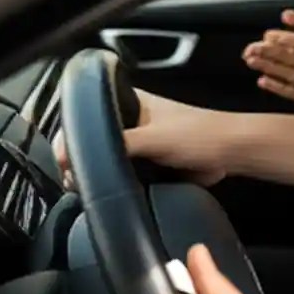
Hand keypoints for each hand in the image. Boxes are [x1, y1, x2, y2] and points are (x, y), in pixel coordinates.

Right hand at [55, 89, 230, 187]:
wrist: (230, 153)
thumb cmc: (198, 135)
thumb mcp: (151, 137)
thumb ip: (117, 145)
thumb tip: (85, 162)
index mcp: (131, 102)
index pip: (88, 113)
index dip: (72, 133)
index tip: (63, 158)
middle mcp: (133, 119)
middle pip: (97, 138)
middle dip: (82, 156)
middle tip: (71, 176)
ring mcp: (143, 141)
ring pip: (111, 157)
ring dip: (100, 170)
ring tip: (82, 187)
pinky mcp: (153, 162)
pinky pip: (127, 171)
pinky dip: (117, 180)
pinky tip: (106, 191)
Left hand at [242, 10, 293, 116]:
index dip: (285, 39)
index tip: (269, 34)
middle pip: (290, 58)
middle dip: (268, 51)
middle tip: (250, 46)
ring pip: (286, 74)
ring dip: (266, 66)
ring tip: (250, 60)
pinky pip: (290, 93)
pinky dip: (275, 87)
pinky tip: (262, 81)